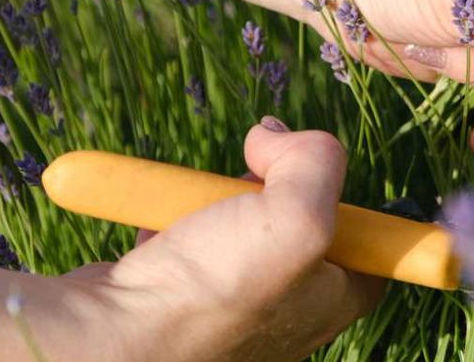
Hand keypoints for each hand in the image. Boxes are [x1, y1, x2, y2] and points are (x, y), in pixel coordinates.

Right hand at [60, 119, 383, 361]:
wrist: (106, 339)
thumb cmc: (211, 292)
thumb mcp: (297, 216)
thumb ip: (316, 162)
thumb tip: (278, 135)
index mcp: (331, 301)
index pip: (367, 243)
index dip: (348, 199)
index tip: (316, 172)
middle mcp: (286, 310)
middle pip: (297, 221)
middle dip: (273, 185)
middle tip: (251, 174)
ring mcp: (229, 305)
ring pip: (237, 225)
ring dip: (216, 198)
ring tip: (197, 204)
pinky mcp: (177, 294)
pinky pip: (185, 239)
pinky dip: (170, 219)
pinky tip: (159, 222)